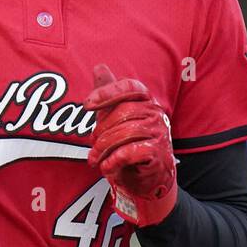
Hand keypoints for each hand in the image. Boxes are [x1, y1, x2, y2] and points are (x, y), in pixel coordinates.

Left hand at [83, 64, 176, 226]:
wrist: (145, 179)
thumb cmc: (128, 145)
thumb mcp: (113, 119)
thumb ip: (108, 95)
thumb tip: (99, 67)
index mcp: (145, 101)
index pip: (130, 87)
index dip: (108, 92)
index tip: (86, 104)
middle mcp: (155, 114)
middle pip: (123, 112)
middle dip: (101, 130)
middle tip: (91, 145)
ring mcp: (160, 133)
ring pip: (126, 133)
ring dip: (104, 148)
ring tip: (95, 159)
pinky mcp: (159, 154)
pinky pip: (132, 152)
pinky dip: (115, 160)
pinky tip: (108, 166)